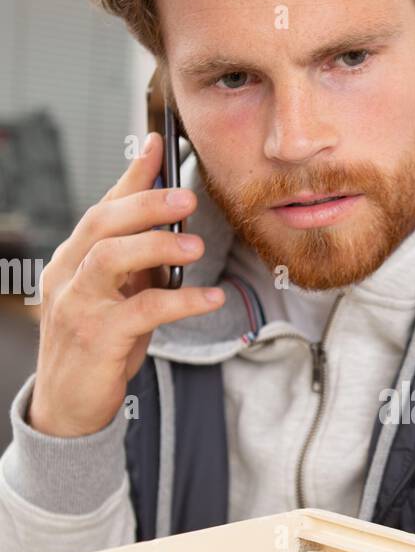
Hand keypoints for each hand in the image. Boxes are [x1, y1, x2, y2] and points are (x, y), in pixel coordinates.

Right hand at [28, 133, 224, 437]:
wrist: (69, 407)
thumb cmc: (100, 347)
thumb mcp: (119, 296)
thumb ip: (140, 264)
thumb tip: (177, 226)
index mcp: (73, 260)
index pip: (102, 207)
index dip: (131, 175)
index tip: (157, 143)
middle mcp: (67, 275)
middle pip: (103, 223)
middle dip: (146, 204)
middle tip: (187, 195)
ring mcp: (77, 306)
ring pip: (111, 258)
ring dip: (156, 245)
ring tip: (195, 244)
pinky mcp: (96, 338)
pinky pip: (142, 310)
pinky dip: (180, 300)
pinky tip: (210, 296)